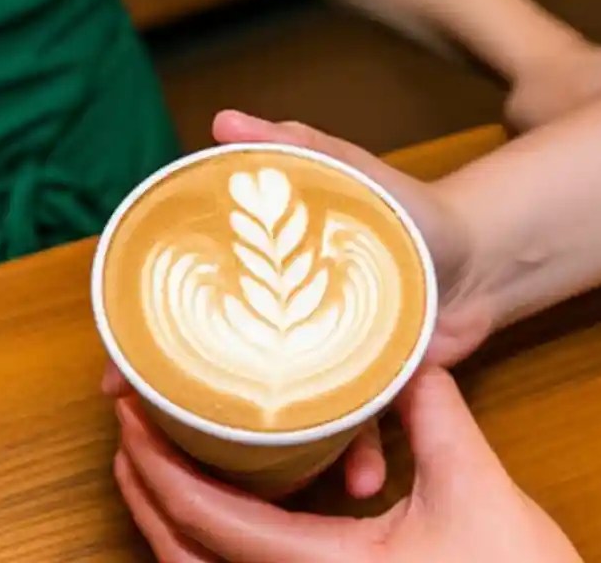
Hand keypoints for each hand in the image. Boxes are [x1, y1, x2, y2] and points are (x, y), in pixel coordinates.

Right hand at [102, 109, 510, 498]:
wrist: (481, 257)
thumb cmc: (408, 210)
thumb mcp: (349, 172)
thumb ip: (294, 146)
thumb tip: (222, 121)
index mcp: (264, 276)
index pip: (191, 310)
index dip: (147, 341)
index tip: (119, 371)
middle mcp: (283, 326)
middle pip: (219, 374)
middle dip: (186, 410)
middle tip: (160, 433)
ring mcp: (324, 365)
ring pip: (279, 417)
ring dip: (267, 454)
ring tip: (260, 476)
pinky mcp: (368, 392)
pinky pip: (351, 432)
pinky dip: (353, 457)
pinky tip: (359, 480)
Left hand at [112, 367, 581, 562]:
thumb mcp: (475, 488)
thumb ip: (433, 411)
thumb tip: (406, 350)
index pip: (208, 521)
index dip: (158, 464)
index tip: (131, 411)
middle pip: (184, 555)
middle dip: (145, 489)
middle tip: (129, 425)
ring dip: (171, 518)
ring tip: (156, 461)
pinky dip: (211, 540)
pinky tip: (222, 503)